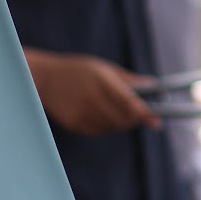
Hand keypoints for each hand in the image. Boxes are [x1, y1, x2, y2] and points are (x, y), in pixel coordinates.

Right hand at [24, 49, 160, 135]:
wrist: (43, 79)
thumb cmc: (78, 70)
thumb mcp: (103, 68)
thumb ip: (128, 80)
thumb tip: (153, 85)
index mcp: (100, 80)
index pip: (128, 102)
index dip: (144, 113)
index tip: (157, 120)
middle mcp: (90, 99)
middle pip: (122, 119)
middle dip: (135, 120)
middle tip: (144, 116)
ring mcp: (81, 113)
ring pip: (112, 127)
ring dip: (122, 123)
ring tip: (123, 112)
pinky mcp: (74, 125)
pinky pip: (99, 131)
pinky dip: (107, 126)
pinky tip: (104, 115)